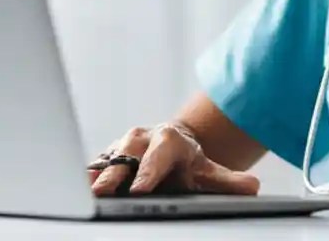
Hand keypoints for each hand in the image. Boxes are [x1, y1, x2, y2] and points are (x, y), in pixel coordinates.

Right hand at [87, 123, 260, 196]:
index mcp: (168, 140)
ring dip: (95, 175)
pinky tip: (76, 189)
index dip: (149, 171)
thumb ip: (228, 181)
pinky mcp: (105, 156)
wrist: (172, 145)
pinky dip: (86, 175)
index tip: (141, 189)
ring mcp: (120, 146)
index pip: (159, 155)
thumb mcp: (209, 171)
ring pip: (106, 159)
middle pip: (126, 156)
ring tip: (85, 190)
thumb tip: (252, 187)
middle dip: (115, 173)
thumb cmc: (189, 163)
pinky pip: (93, 165)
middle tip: (104, 190)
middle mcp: (141, 139)